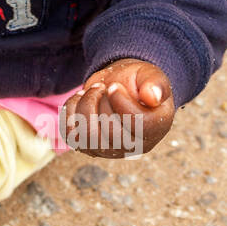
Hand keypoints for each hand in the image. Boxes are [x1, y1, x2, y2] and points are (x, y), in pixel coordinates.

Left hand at [60, 58, 174, 158]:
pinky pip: (71, 136)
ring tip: (92, 92)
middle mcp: (135, 145)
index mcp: (156, 127)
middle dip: (101, 102)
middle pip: (111, 133)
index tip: (114, 86)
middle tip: (102, 87)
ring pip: (89, 138)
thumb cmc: (137, 82)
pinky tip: (80, 99)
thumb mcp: (150, 75)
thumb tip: (151, 96)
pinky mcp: (89, 147)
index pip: (138, 124)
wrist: (118, 86)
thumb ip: (155, 83)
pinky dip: (70, 112)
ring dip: (84, 107)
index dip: (120, 101)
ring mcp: (111, 150)